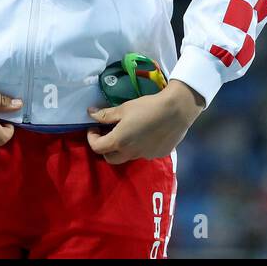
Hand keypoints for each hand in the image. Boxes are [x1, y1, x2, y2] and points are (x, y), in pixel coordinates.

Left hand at [85, 79, 204, 163]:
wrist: (176, 111)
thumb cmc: (147, 107)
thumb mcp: (124, 108)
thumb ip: (106, 114)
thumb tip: (90, 114)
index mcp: (119, 141)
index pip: (97, 147)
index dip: (91, 137)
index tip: (94, 127)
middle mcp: (130, 153)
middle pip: (110, 158)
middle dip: (105, 147)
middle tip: (108, 133)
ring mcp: (145, 156)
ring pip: (127, 156)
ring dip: (123, 147)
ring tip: (129, 132)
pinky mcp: (157, 154)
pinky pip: (143, 153)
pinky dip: (139, 146)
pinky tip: (147, 133)